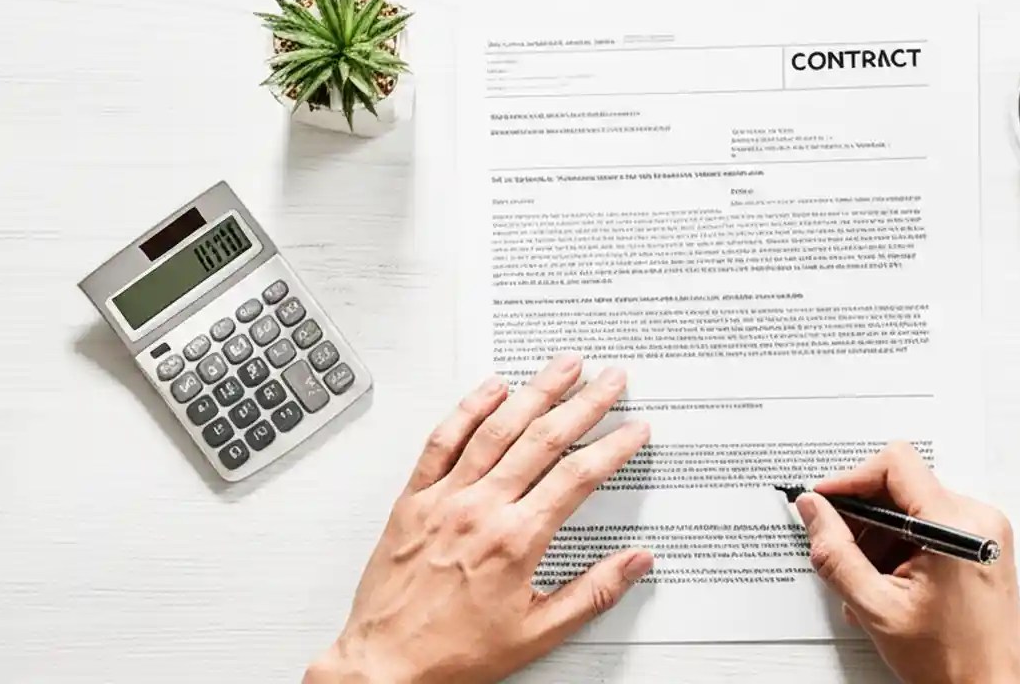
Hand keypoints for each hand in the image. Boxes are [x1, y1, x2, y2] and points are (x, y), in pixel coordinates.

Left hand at [304, 355, 652, 683]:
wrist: (383, 665)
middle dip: (584, 403)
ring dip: (535, 391)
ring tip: (562, 366)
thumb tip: (636, 563)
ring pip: (497, 428)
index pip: (579, 477)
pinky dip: (468, 409)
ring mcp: (444, 499)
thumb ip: (593, 592)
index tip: (634, 429)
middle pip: (544, 439)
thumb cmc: (453, 654)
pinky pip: (442, 441)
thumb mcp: (537, 633)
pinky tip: (491, 387)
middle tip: (610, 379)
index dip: (613, 447)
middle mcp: (481, 510)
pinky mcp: (413, 499)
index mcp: (516, 541)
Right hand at [796, 442, 1019, 683]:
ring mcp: (985, 533)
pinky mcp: (983, 546)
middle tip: (840, 550)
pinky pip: (930, 526)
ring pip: (912, 508)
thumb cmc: (953, 663)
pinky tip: (889, 583)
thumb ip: (836, 553)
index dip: (851, 478)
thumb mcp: (877, 608)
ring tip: (868, 581)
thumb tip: (814, 511)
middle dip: (863, 519)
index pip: (896, 465)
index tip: (826, 500)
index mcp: (957, 527)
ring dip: (879, 538)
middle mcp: (978, 521)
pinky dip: (901, 548)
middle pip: (902, 486)